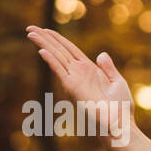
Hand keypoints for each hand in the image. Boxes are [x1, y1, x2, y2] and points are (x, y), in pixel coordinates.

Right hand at [26, 25, 134, 142]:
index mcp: (90, 70)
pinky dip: (51, 61)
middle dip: (45, 38)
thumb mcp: (117, 82)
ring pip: (56, 57)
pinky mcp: (73, 88)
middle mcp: (79, 73)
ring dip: (43, 44)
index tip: (45, 29)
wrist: (120, 123)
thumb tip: (102, 54)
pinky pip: (60, 71)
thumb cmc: (121, 108)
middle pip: (59, 50)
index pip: (70, 49)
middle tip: (29, 27)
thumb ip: (108, 68)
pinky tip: (42, 51)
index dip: (57, 39)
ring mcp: (75, 80)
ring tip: (30, 33)